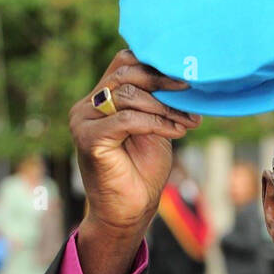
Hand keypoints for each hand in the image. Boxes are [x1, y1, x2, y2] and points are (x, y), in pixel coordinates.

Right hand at [69, 48, 200, 273]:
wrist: (129, 211)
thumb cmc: (142, 171)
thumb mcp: (155, 127)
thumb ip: (157, 100)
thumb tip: (182, 75)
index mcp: (100, 97)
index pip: (124, 62)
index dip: (155, 64)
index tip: (186, 76)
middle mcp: (87, 105)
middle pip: (125, 72)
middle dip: (162, 81)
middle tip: (190, 91)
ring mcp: (84, 120)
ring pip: (128, 94)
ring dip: (165, 106)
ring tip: (187, 121)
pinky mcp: (88, 138)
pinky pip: (127, 119)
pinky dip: (156, 123)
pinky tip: (176, 132)